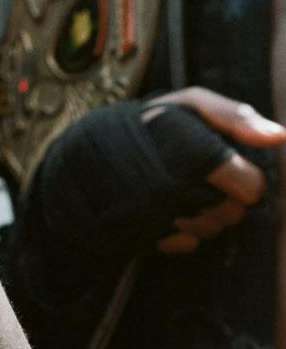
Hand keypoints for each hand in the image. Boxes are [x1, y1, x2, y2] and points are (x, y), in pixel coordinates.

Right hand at [144, 88, 283, 254]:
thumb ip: (236, 117)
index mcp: (189, 147)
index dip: (246, 180)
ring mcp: (154, 214)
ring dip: (208, 217)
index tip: (234, 171)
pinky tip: (168, 213)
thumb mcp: (189, 105)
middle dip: (228, 200)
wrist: (81, 159)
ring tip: (185, 195)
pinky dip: (183, 232)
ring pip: (212, 229)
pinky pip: (186, 244)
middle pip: (232, 211)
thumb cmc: (147, 126)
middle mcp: (171, 183)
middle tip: (206, 182)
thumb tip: (280, 137)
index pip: (247, 184)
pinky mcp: (142, 236)